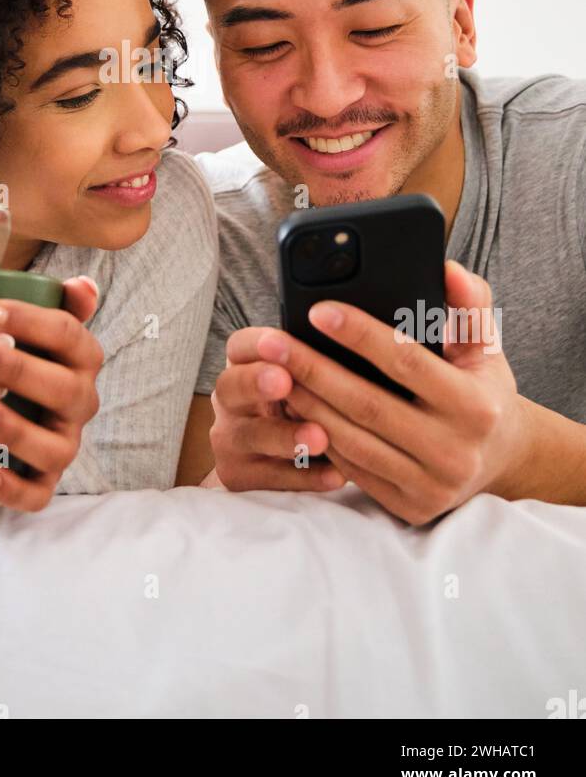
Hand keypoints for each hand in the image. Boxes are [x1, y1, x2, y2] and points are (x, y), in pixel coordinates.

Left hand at [0, 282, 102, 509]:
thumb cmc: (13, 352)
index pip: (66, 333)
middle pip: (64, 389)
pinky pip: (36, 495)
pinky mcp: (43, 483)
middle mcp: (81, 402)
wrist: (3, 405)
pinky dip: (8, 487)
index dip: (25, 320)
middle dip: (15, 370)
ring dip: (12, 428)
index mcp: (81, 357)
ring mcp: (65, 445)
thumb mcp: (28, 322)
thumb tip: (83, 284)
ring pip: (55, 448)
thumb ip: (53, 300)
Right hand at [208, 331, 342, 494]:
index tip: (276, 341)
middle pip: (231, 386)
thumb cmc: (300, 403)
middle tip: (285, 381)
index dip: (256, 343)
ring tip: (320, 437)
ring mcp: (231, 441)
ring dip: (286, 436)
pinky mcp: (240, 477)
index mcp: (244, 366)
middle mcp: (230, 401)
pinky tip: (336, 475)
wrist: (270, 458)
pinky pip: (273, 479)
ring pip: (252, 436)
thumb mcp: (300, 379)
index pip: (239, 346)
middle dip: (257, 382)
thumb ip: (318, 363)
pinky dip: (307, 477)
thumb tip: (370, 341)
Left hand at [253, 259, 526, 524]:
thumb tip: (445, 269)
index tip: (318, 310)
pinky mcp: (409, 507)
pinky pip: (354, 468)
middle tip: (274, 342)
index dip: (359, 335)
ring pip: (353, 440)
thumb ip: (469, 303)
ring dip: (308, 404)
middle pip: (367, 404)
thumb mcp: (486, 346)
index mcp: (476, 406)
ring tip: (275, 373)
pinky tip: (295, 408)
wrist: (501, 460)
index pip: (406, 362)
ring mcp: (430, 485)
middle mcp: (456, 451)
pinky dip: (320, 436)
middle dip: (314, 369)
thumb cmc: (483, 390)